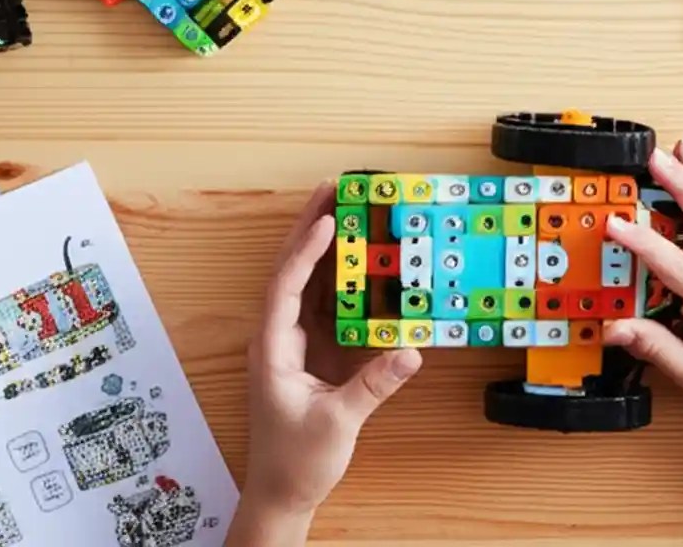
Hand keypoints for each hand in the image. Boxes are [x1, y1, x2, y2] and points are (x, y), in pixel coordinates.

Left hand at [242, 182, 422, 515]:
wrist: (283, 492)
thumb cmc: (295, 462)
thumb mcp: (337, 423)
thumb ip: (373, 386)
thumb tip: (410, 352)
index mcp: (272, 350)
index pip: (285, 289)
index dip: (305, 254)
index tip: (327, 222)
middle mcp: (279, 338)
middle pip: (292, 272)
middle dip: (310, 229)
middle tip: (333, 190)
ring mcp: (295, 344)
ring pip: (309, 284)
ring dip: (327, 247)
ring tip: (348, 208)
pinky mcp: (313, 353)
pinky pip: (327, 306)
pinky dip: (343, 280)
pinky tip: (362, 259)